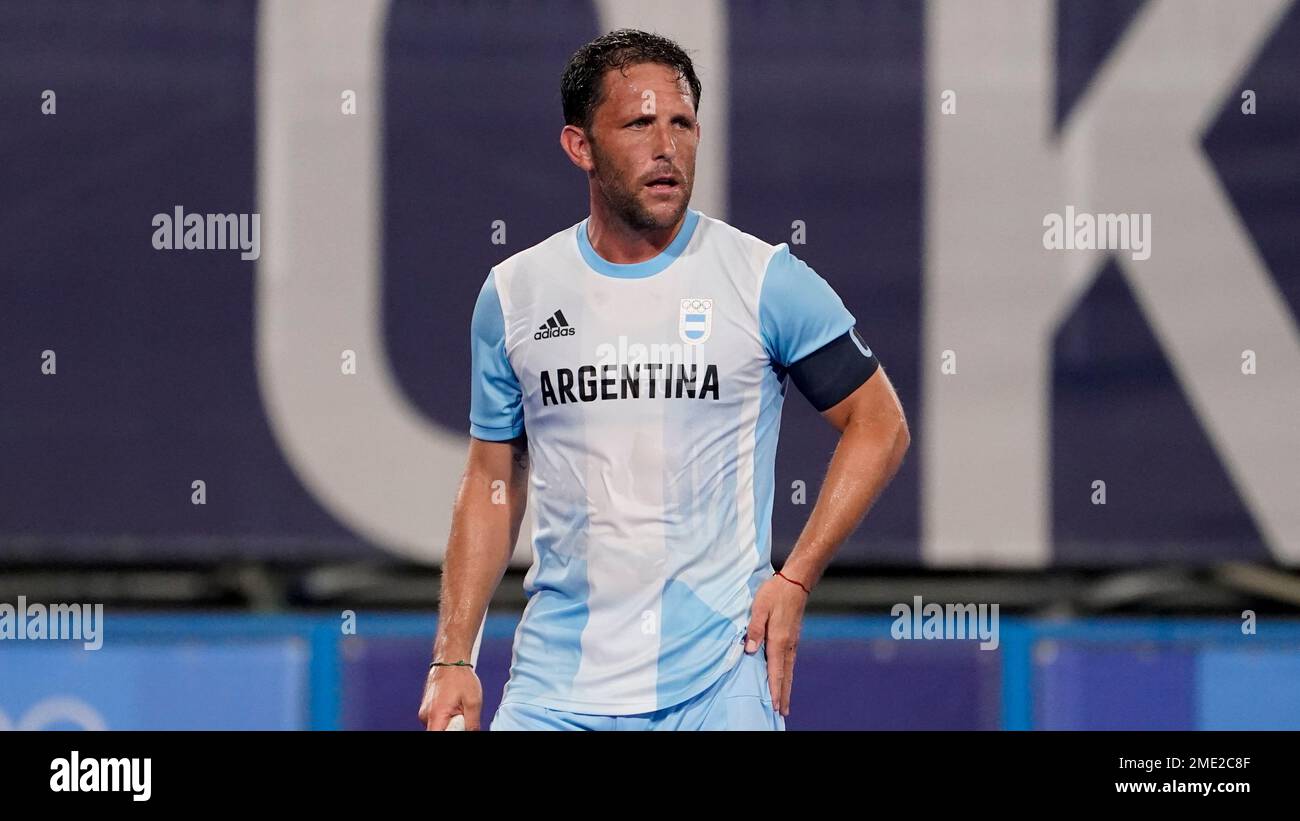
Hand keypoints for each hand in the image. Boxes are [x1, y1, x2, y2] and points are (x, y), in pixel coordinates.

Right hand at [418, 665, 482, 730]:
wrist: (451, 660)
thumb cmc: (459, 676)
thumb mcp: (473, 702)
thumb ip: (472, 723)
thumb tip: (472, 732)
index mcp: (435, 715)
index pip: (438, 736)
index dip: (452, 733)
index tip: (460, 726)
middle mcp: (426, 715)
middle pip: (440, 731)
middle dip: (453, 727)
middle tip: (462, 714)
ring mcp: (425, 711)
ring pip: (439, 726)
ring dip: (450, 721)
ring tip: (458, 706)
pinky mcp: (427, 708)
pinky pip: (437, 719)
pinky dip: (446, 715)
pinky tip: (454, 704)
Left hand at [744, 572, 808, 716]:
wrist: (795, 582)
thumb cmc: (775, 593)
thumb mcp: (759, 608)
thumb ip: (754, 629)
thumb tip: (750, 650)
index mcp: (778, 639)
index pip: (776, 670)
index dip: (775, 689)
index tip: (775, 705)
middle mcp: (788, 644)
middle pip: (786, 675)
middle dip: (784, 694)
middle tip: (783, 712)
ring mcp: (792, 641)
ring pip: (789, 670)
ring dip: (787, 687)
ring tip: (785, 702)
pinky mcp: (793, 637)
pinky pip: (790, 662)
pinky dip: (788, 674)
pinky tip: (785, 678)